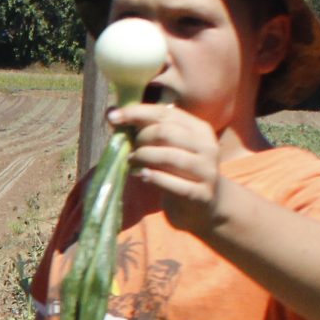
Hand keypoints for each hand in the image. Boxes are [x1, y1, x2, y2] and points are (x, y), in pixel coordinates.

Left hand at [115, 101, 227, 234]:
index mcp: (199, 129)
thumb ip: (146, 130)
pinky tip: (142, 176)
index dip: (136, 112)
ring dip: (143, 157)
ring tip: (132, 163)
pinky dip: (152, 177)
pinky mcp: (201, 194)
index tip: (113, 117)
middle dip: (140, 139)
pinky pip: (172, 182)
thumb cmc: (178, 172)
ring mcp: (207, 170)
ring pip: (168, 156)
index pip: (165, 113)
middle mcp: (207, 146)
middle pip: (165, 132)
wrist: (203, 206)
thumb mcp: (168, 148)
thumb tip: (112, 113)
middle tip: (130, 150)